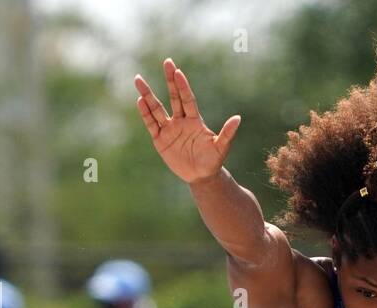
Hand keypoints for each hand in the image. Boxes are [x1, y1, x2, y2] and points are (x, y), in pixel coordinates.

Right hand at [135, 60, 240, 183]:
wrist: (201, 176)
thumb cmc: (213, 160)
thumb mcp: (221, 148)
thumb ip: (227, 133)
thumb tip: (238, 118)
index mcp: (194, 120)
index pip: (187, 100)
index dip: (183, 86)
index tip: (178, 72)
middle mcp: (181, 121)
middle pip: (173, 97)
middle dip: (169, 80)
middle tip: (167, 61)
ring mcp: (169, 129)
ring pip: (157, 109)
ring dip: (148, 95)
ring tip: (138, 79)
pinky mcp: (160, 140)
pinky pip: (151, 124)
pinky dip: (145, 114)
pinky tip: (140, 101)